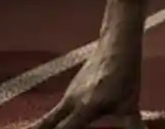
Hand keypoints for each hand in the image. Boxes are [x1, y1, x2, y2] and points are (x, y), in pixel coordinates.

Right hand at [28, 41, 142, 128]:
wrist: (116, 45)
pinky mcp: (70, 92)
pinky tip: (54, 126)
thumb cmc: (125, 74)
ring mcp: (68, 95)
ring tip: (32, 128)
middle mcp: (71, 101)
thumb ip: (132, 124)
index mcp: (85, 106)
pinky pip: (56, 112)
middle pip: (46, 123)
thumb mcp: (130, 104)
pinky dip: (51, 122)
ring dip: (44, 127)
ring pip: (50, 117)